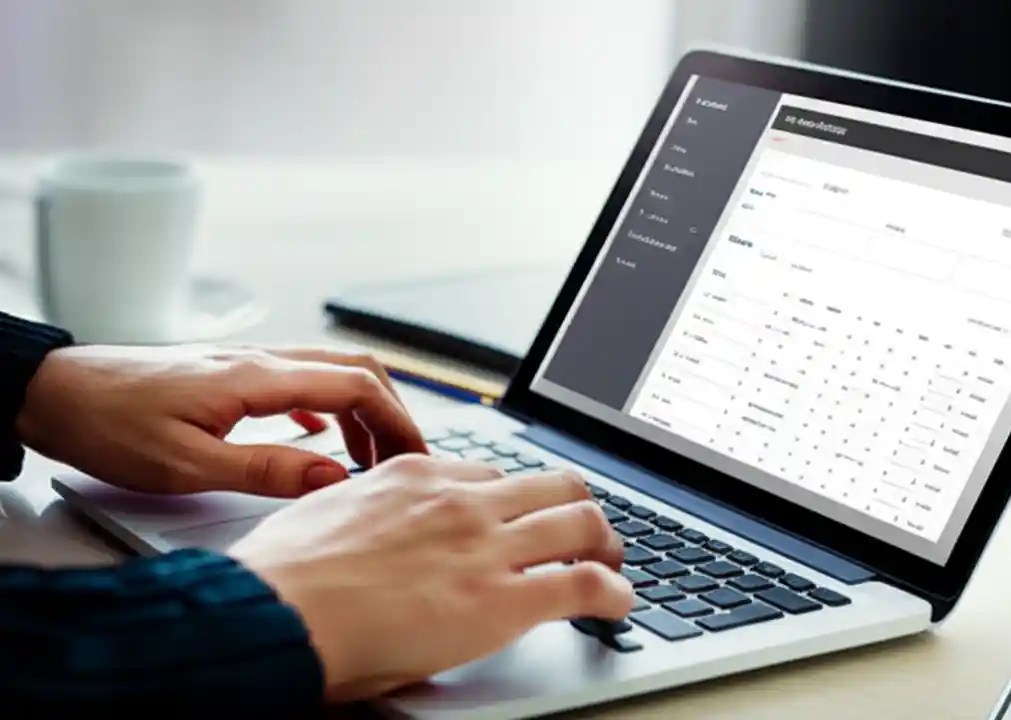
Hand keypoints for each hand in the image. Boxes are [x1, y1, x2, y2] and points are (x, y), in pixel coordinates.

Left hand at [16, 344, 426, 496]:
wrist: (53, 391)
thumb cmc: (107, 423)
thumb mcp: (186, 465)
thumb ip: (266, 471)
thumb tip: (333, 476)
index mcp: (257, 378)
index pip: (356, 386)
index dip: (397, 422)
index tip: (415, 458)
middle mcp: (260, 359)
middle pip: (356, 369)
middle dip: (392, 413)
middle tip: (405, 459)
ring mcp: (248, 362)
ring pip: (332, 371)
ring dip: (364, 410)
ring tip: (370, 458)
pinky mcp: (233, 373)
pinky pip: (303, 379)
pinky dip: (331, 405)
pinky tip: (323, 437)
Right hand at [228, 456, 631, 701]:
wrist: (275, 613)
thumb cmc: (282, 576)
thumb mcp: (325, 514)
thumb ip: (366, 512)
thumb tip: (366, 525)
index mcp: (416, 475)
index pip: (492, 474)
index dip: (516, 501)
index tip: (522, 516)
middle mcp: (460, 500)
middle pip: (551, 484)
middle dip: (576, 507)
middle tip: (586, 533)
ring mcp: (486, 545)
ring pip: (579, 521)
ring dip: (605, 543)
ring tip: (613, 564)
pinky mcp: (502, 598)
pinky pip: (584, 582)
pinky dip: (613, 591)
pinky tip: (617, 603)